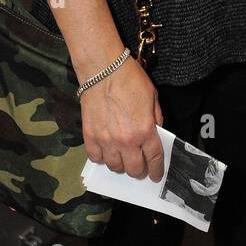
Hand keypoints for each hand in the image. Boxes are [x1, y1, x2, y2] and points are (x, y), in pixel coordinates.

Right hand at [81, 56, 164, 180]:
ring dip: (120, 164)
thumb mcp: (153, 97)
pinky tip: (106, 151)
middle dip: (139, 170)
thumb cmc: (130, 79)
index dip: (156, 170)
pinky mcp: (90, 137)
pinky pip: (95, 158)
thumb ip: (156, 119)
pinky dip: (101, 158)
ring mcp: (106, 141)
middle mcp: (126, 140)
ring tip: (122, 157)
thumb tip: (155, 133)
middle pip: (134, 169)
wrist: (103, 69)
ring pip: (114, 166)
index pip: (153, 158)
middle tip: (139, 165)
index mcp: (145, 130)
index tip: (155, 176)